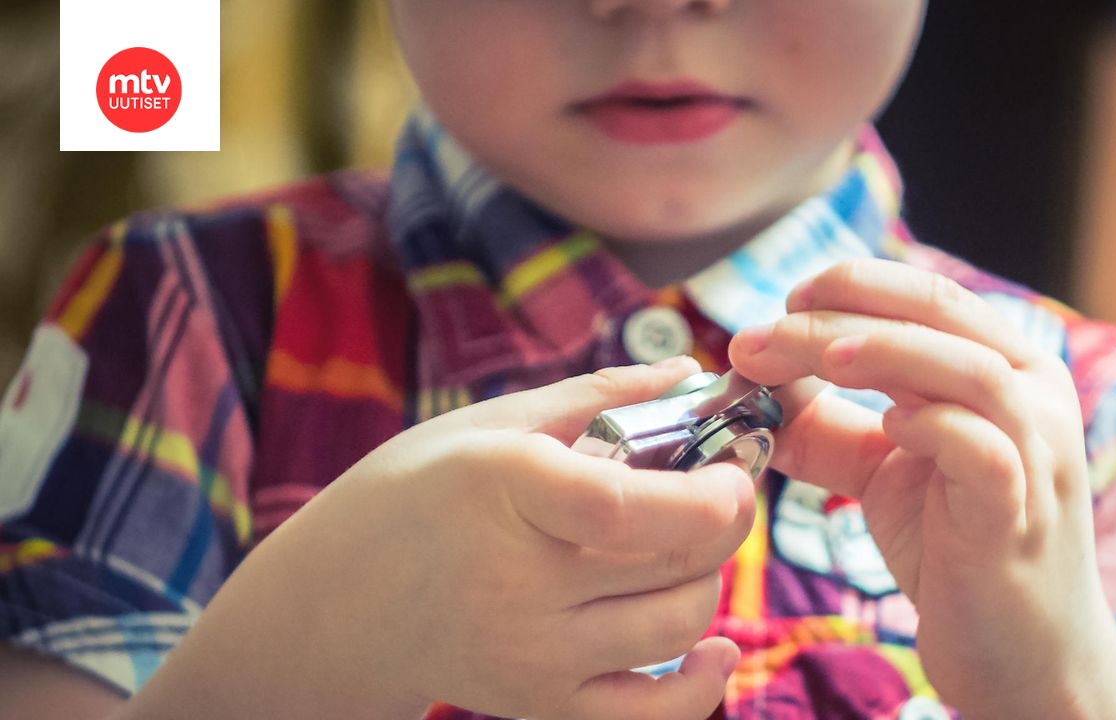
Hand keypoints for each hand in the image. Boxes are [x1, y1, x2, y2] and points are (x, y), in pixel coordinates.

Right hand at [120, 358, 754, 719]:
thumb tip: (691, 375)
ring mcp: (531, 653)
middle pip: (671, 562)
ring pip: (677, 624)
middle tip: (721, 487)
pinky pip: (651, 714)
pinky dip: (702, 684)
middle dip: (726, 518)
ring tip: (686, 545)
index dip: (703, 492)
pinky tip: (713, 647)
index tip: (732, 467)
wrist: (338, 602)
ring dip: (709, 576)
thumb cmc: (414, 493)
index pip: (622, 508)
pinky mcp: (540, 703)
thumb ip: (598, 397)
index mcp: (502, 492)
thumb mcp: (490, 423)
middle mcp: (516, 582)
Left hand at [727, 259, 1115, 717]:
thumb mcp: (879, 471)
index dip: (851, 286)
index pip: (927, 294)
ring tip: (816, 357)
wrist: (1020, 653)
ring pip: (967, 369)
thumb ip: (825, 425)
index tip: (781, 303)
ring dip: (883, 351)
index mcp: (1002, 368)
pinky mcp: (1020, 510)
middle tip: (760, 337)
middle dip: (841, 312)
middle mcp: (1032, 393)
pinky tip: (886, 427)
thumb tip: (749, 385)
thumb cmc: (953, 548)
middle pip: (938, 313)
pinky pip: (983, 448)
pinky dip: (932, 425)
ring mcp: (1036, 451)